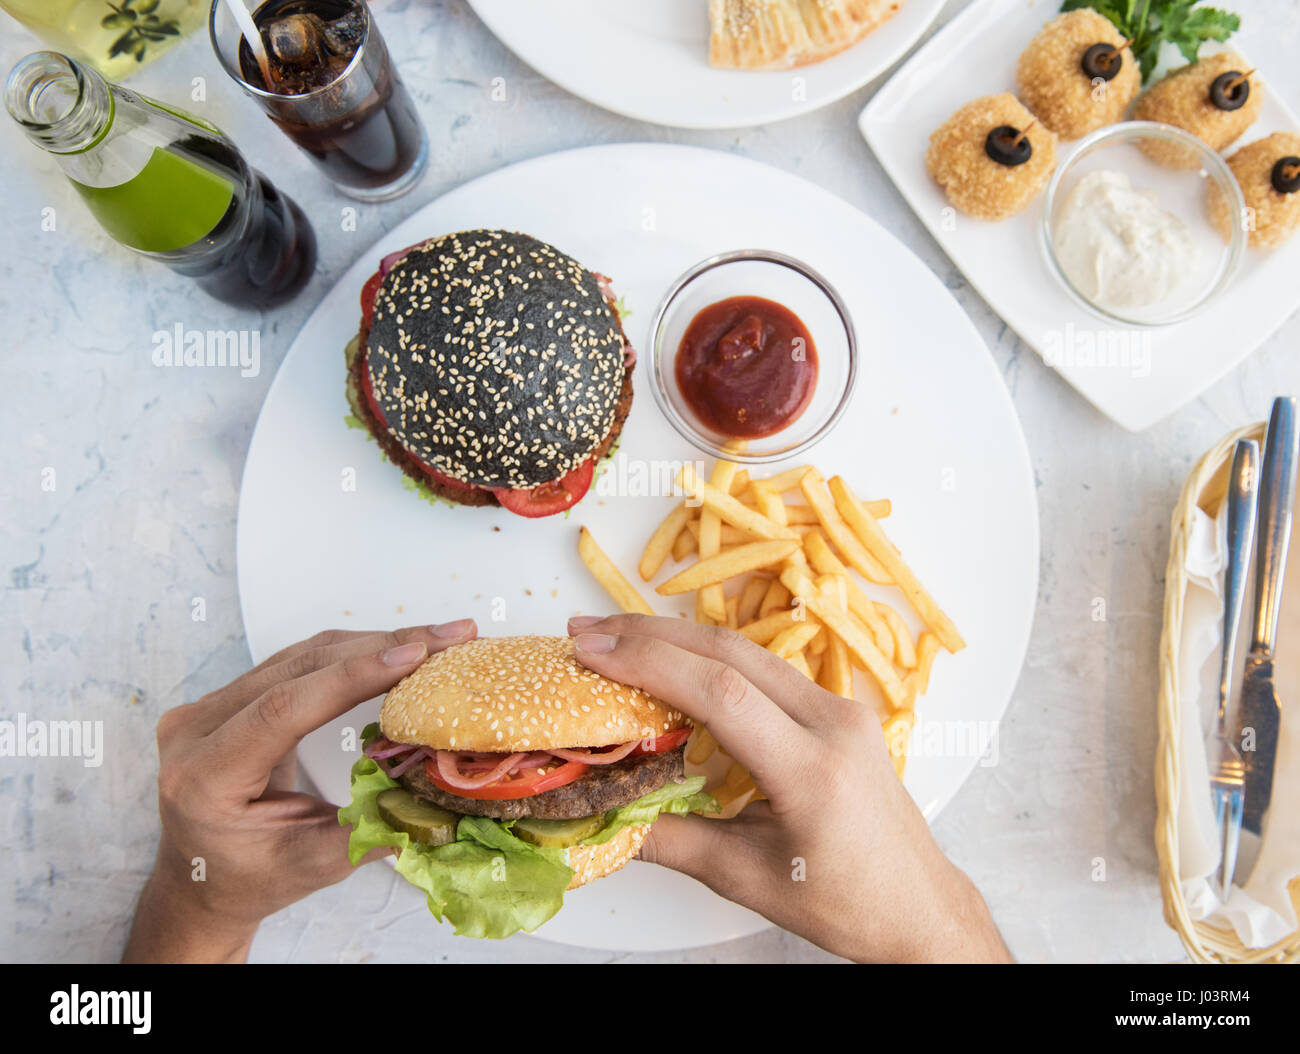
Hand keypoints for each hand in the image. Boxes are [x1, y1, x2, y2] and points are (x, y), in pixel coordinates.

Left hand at [123, 619, 476, 962]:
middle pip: (297, 668)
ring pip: (300, 656)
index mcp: (203, 777)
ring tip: (437, 638)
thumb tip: (431, 805)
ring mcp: (207, 707)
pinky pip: (295, 663)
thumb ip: (365, 834)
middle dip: (379, 648)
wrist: (198, 883)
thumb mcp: (307, 866)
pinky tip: (393, 649)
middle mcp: (194, 730)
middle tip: (449, 636)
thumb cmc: (247, 881)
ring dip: (372, 644)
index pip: (282, 708)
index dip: (352, 677)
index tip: (414, 655)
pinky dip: (350, 654)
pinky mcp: (229, 697)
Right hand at [568, 614, 1010, 962]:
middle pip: (730, 653)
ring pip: (748, 652)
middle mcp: (833, 724)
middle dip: (650, 634)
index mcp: (812, 770)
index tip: (591, 653)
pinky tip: (672, 660)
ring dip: (677, 639)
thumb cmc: (845, 903)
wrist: (919, 908)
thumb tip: (600, 814)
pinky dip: (711, 658)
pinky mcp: (838, 710)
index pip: (722, 694)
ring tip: (615, 639)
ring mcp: (841, 710)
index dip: (650, 664)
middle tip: (585, 632)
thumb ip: (669, 841)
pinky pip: (766, 668)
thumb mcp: (746, 879)